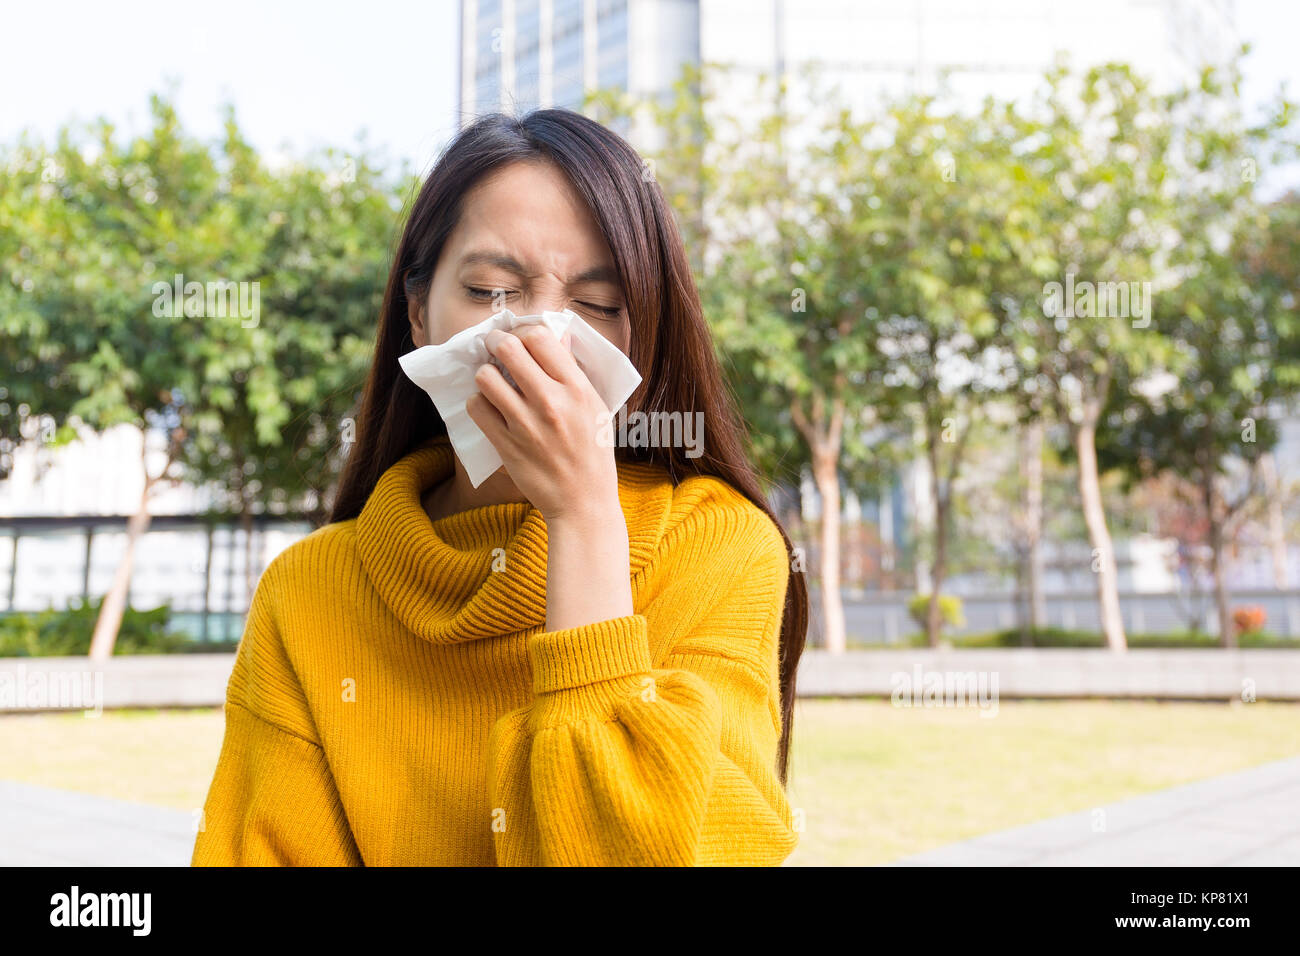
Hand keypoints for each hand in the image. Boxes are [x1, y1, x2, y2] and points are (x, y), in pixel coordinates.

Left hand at [466, 324, 619, 522]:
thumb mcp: (596, 408)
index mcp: (577, 389)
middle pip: (509, 350)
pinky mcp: (506, 444)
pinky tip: (490, 407)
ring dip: (486, 375)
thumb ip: (574, 374)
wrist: (583, 501)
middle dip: (497, 343)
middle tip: (495, 348)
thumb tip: (555, 338)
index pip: (540, 338)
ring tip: (493, 382)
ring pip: (486, 377)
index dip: (524, 332)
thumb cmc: (593, 453)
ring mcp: (525, 424)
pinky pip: (477, 407)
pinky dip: (479, 403)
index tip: (520, 339)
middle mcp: (551, 402)